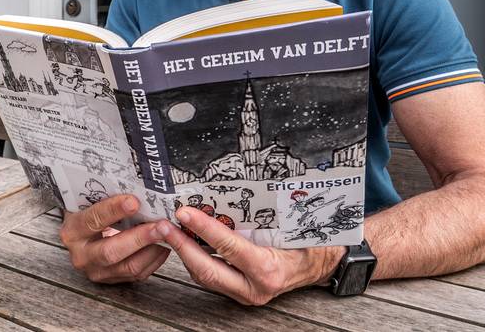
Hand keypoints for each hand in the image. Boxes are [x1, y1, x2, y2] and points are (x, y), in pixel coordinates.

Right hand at [59, 194, 170, 283]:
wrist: (82, 237)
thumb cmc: (89, 214)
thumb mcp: (89, 203)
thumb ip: (106, 197)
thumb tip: (137, 186)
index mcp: (72, 231)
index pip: (93, 220)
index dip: (114, 210)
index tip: (134, 201)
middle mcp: (81, 255)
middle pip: (111, 251)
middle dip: (140, 237)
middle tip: (161, 225)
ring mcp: (97, 271)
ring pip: (129, 266)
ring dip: (152, 249)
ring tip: (167, 233)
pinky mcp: (113, 280)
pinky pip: (138, 274)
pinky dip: (154, 258)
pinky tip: (164, 244)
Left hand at [158, 206, 340, 305]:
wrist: (321, 266)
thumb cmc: (311, 243)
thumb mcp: (292, 226)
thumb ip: (263, 215)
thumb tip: (231, 190)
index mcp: (268, 270)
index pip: (229, 247)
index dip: (204, 228)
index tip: (184, 212)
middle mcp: (254, 287)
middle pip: (207, 269)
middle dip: (181, 246)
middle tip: (163, 225)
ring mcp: (245, 293)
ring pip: (204, 275)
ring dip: (184, 252)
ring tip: (168, 229)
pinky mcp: (239, 291)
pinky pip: (210, 276)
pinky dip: (195, 258)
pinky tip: (185, 241)